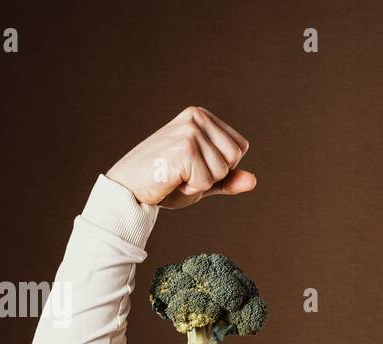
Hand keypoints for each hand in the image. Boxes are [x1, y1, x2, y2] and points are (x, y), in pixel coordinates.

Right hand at [106, 105, 255, 208]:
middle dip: (214, 174)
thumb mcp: (203, 179)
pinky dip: (191, 188)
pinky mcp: (184, 148)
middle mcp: (197, 117)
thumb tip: (253, 181)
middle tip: (185, 172)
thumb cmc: (165, 182)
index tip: (194, 165)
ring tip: (177, 174)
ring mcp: (190, 131)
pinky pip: (207, 181)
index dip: (222, 166)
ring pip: (222, 170)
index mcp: (202, 116)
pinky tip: (172, 178)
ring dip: (201, 182)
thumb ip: (228, 179)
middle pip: (234, 157)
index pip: (240, 147)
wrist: (129, 188)